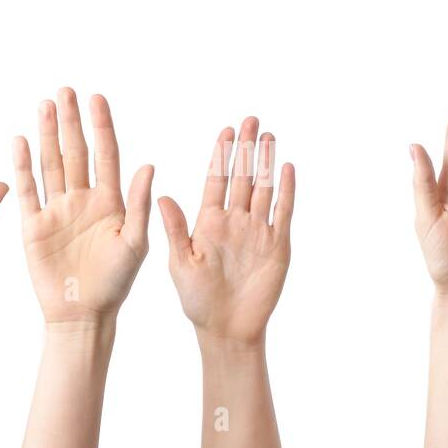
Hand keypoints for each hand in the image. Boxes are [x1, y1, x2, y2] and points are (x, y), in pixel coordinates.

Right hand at [12, 89, 153, 325]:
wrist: (83, 315)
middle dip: (72, 121)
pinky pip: (28, 190)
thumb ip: (139, 204)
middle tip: (66, 90)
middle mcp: (84, 200)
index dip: (102, 126)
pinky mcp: (34, 226)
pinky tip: (21, 140)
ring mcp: (57, 210)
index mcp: (111, 202)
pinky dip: (23, 166)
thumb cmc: (116, 284)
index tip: (97, 98)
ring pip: (52, 164)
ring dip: (49, 134)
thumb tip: (149, 166)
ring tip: (46, 105)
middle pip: (76, 152)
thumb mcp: (136, 243)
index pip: (106, 154)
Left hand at [158, 117, 295, 345]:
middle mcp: (235, 221)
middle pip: (242, 176)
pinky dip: (286, 191)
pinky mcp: (277, 245)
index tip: (226, 131)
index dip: (222, 155)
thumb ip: (175, 229)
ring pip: (263, 188)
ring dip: (266, 163)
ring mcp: (258, 231)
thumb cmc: (197, 300)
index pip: (216, 179)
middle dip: (247, 149)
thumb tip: (161, 196)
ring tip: (269, 136)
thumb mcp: (181, 262)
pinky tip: (287, 168)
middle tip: (251, 119)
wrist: (227, 328)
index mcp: (209, 221)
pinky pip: (283, 212)